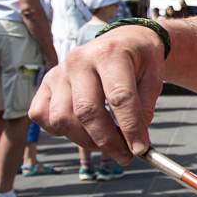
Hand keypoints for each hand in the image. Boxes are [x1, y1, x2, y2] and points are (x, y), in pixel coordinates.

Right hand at [29, 27, 165, 164]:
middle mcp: (78, 61)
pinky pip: (41, 115)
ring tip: (108, 144)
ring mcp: (58, 72)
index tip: (140, 149)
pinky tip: (82, 131)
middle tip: (125, 156)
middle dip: (107, 141)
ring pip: (61, 118)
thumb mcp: (154, 75)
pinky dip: (59, 130)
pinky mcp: (45, 83)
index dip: (130, 127)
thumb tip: (135, 139)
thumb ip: (146, 105)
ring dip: (85, 140)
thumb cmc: (140, 59)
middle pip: (86, 111)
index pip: (119, 97)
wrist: (124, 40)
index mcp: (110, 54)